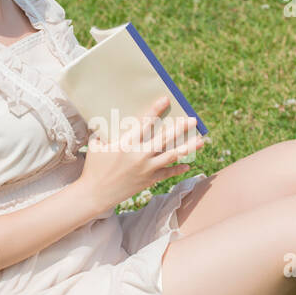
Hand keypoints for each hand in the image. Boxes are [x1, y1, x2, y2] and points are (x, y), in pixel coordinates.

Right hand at [76, 96, 204, 213]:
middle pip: (165, 139)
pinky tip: (188, 165)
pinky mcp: (148, 181)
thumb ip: (104, 132)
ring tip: (201, 140)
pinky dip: (177, 169)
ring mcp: (146, 169)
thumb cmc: (94, 168)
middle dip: (180, 128)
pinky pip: (167, 173)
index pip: (145, 123)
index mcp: (126, 143)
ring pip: (172, 156)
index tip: (165, 100)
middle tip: (193, 120)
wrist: (95, 195)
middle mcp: (139, 155)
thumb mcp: (96, 146)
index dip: (156, 110)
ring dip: (188, 147)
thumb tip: (105, 121)